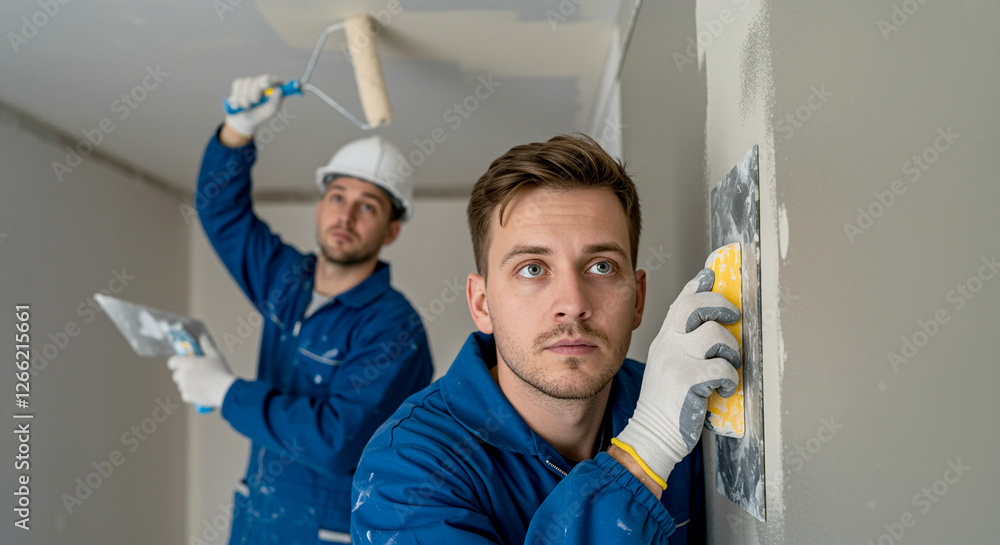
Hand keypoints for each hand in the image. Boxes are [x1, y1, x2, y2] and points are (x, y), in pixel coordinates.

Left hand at [167, 335, 235, 408]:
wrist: (224, 390)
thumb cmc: (220, 371)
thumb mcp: (215, 355)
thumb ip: (207, 346)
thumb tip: (203, 337)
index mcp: (186, 363)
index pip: (172, 361)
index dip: (176, 362)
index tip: (184, 362)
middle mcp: (182, 375)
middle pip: (176, 374)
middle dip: (183, 373)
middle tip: (195, 372)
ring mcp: (185, 387)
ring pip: (181, 384)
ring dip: (186, 383)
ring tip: (200, 382)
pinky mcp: (189, 397)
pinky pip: (185, 394)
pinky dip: (190, 393)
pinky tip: (200, 390)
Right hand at [224, 74, 283, 136]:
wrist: (245, 119)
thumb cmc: (261, 115)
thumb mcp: (270, 111)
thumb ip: (276, 101)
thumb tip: (278, 90)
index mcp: (275, 88)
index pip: (274, 80)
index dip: (269, 81)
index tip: (265, 86)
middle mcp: (264, 82)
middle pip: (259, 80)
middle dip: (255, 92)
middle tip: (255, 102)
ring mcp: (252, 81)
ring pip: (247, 83)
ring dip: (245, 98)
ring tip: (247, 107)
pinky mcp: (240, 82)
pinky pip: (238, 84)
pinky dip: (237, 95)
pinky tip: (240, 103)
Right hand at [614, 269, 740, 487]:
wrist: (652, 435)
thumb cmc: (666, 404)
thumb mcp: (667, 367)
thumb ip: (682, 346)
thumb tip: (709, 328)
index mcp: (664, 340)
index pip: (680, 303)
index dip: (698, 286)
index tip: (711, 275)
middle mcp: (668, 345)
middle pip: (695, 306)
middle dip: (721, 305)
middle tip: (734, 317)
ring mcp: (676, 360)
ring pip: (716, 335)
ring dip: (732, 352)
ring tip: (728, 367)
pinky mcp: (688, 380)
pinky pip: (723, 367)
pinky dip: (730, 379)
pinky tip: (724, 389)